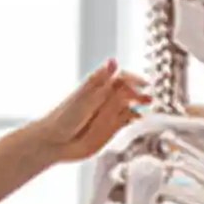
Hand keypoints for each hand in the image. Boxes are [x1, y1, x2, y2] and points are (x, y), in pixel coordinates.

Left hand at [35, 59, 150, 162]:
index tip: (144, 84)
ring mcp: (108, 113)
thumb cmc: (64, 117)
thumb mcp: (85, 97)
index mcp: (98, 87)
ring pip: (128, 105)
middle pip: (127, 91)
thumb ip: (102, 81)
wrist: (54, 142)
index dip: (133, 79)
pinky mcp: (110, 128)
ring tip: (148, 106)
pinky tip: (138, 118)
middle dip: (139, 92)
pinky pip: (126, 120)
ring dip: (139, 104)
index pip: (121, 77)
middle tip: (149, 98)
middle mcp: (105, 99)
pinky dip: (134, 118)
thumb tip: (114, 60)